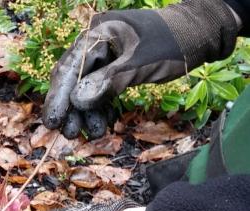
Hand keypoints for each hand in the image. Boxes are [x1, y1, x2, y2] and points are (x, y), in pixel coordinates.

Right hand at [44, 0, 239, 138]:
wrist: (200, 35)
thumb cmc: (173, 43)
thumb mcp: (141, 63)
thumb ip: (109, 81)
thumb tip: (78, 101)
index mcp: (98, 33)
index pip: (70, 67)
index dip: (59, 96)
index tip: (53, 121)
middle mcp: (96, 44)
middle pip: (72, 80)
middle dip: (70, 108)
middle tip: (70, 133)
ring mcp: (105, 57)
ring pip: (84, 89)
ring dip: (85, 113)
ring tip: (88, 134)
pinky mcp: (114, 70)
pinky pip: (99, 92)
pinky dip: (98, 109)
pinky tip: (100, 126)